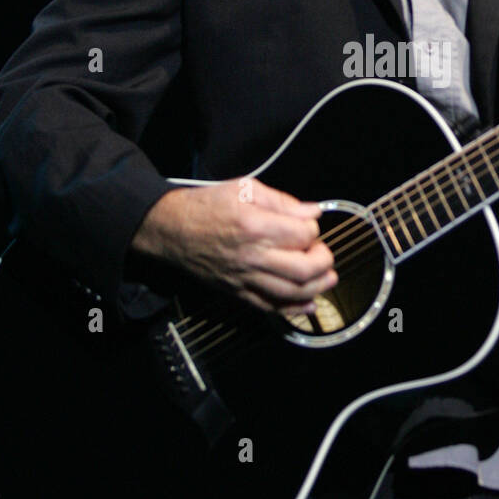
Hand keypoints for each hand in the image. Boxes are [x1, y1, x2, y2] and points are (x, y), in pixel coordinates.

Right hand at [131, 178, 336, 315]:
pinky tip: (308, 303)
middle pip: (304, 269)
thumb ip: (282, 201)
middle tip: (322, 252)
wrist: (172, 229)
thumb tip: (312, 212)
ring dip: (317, 287)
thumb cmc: (205, 207)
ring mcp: (245, 278)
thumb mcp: (244, 189)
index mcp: (255, 226)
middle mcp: (252, 256)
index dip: (313, 229)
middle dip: (323, 261)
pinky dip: (293, 309)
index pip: (303, 234)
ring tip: (327, 277)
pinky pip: (270, 308)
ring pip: (292, 293)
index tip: (309, 225)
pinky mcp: (237, 292)